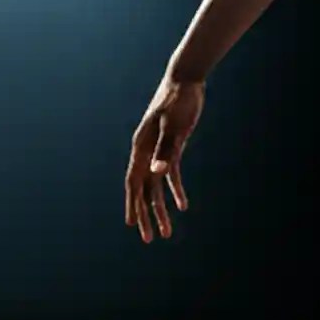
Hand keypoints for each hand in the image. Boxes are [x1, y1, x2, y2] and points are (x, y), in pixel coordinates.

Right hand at [125, 74, 204, 242]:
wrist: (186, 80)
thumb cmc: (178, 101)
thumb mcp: (174, 127)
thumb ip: (166, 150)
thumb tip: (157, 173)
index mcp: (141, 148)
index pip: (134, 182)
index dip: (133, 205)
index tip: (133, 226)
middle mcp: (146, 152)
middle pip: (143, 190)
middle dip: (146, 215)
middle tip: (151, 239)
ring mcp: (157, 151)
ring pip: (156, 186)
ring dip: (160, 208)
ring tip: (167, 232)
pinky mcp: (172, 147)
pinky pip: (171, 175)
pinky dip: (175, 190)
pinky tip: (183, 205)